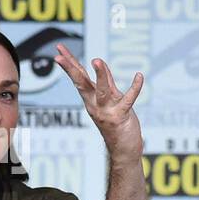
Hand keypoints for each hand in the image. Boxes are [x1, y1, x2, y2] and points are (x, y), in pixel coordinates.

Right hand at [54, 44, 144, 158]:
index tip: (59, 49)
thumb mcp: (110, 100)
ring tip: (97, 60)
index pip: (78, 77)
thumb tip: (100, 64)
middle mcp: (95, 105)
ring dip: (101, 75)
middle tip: (59, 55)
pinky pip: (128, 100)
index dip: (69, 62)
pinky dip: (135, 88)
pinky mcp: (121, 116)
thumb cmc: (117, 125)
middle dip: (71, 68)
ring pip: (102, 90)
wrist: (124, 150)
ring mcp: (107, 111)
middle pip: (81, 83)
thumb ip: (107, 83)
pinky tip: (139, 76)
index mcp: (91, 99)